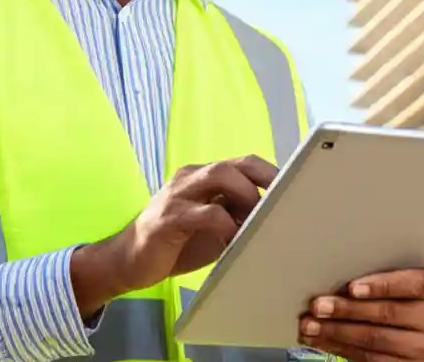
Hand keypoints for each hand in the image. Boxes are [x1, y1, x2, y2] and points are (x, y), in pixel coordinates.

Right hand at [69, 155, 277, 315]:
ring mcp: (177, 195)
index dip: (270, 172)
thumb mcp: (211, 227)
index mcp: (202, 177)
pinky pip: (205, 213)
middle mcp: (190, 178)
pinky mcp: (169, 218)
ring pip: (220, 175)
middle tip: (283, 203)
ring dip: (247, 196)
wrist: (126, 261)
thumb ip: (235, 215)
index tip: (296, 187)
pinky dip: (226, 224)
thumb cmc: (175, 244)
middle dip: (264, 179)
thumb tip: (275, 216)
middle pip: (235, 163)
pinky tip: (234, 240)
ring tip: (259, 218)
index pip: (243, 163)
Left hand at [299, 269, 423, 360]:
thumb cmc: (400, 291)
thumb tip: (335, 270)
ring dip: (337, 332)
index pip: (416, 283)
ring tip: (311, 325)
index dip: (383, 285)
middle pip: (390, 314)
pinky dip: (342, 348)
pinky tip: (323, 340)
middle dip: (348, 310)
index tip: (351, 287)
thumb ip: (382, 274)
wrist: (417, 324)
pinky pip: (371, 360)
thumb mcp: (401, 276)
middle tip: (318, 306)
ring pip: (376, 340)